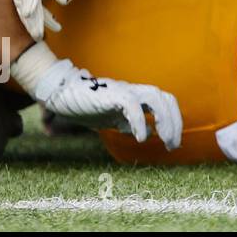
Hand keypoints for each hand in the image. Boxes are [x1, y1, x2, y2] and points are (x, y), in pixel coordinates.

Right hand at [17, 45, 181, 148]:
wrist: (61, 95)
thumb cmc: (86, 105)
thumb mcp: (111, 118)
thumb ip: (129, 123)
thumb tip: (148, 133)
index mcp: (136, 97)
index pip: (165, 102)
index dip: (173, 120)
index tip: (172, 143)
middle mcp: (134, 91)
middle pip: (165, 98)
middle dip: (174, 122)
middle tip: (173, 146)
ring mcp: (124, 91)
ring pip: (156, 98)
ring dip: (164, 120)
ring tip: (163, 141)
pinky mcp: (112, 94)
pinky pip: (133, 105)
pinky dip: (140, 122)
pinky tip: (141, 138)